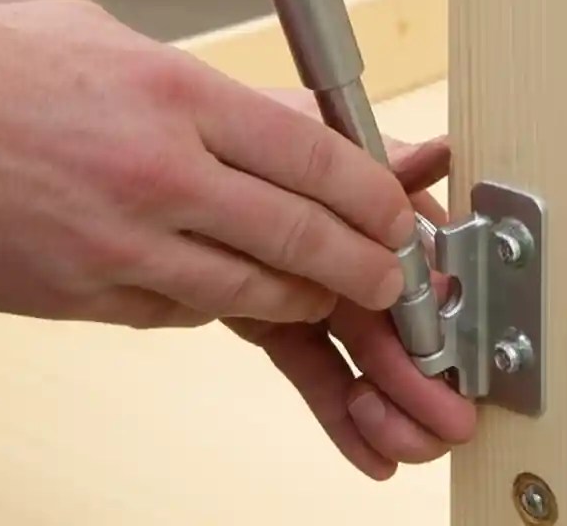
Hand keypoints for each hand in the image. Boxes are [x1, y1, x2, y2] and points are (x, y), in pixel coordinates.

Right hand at [0, 0, 425, 328]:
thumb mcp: (108, 43)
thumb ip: (189, 94)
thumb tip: (251, 126)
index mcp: (176, 95)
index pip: (317, 157)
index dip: (375, 198)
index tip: (397, 218)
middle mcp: (159, 173)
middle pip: (302, 237)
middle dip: (363, 267)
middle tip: (387, 278)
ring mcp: (117, 243)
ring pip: (248, 291)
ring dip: (297, 299)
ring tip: (321, 295)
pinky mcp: (78, 294)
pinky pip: (172, 313)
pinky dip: (204, 303)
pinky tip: (212, 288)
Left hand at [225, 91, 476, 480]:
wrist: (110, 158)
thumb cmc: (203, 115)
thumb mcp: (293, 124)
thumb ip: (368, 155)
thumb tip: (437, 154)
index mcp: (355, 191)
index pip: (415, 250)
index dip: (439, 298)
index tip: (456, 340)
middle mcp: (335, 235)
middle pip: (389, 310)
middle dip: (423, 367)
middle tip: (447, 413)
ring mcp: (302, 275)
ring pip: (355, 347)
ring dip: (391, 400)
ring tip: (405, 442)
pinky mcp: (260, 312)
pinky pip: (305, 361)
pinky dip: (337, 404)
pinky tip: (370, 452)